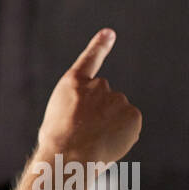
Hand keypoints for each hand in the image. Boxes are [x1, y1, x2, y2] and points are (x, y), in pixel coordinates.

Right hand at [36, 28, 141, 164]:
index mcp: (72, 84)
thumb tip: (93, 123)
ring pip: (116, 114)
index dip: (99, 46)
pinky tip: (106, 145)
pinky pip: (129, 126)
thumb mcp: (55, 120)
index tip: (109, 33)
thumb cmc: (55, 144)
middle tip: (82, 135)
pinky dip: (121, 136)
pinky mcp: (133, 115)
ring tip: (92, 143)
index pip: (89, 60)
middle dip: (98, 115)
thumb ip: (76, 111)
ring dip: (108, 127)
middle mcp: (98, 85)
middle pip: (103, 100)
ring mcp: (117, 99)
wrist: (69, 156)